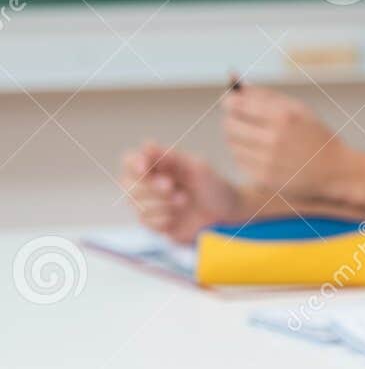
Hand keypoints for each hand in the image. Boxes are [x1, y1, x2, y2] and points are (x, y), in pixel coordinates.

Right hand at [120, 141, 242, 242]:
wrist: (231, 214)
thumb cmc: (216, 186)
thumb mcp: (198, 168)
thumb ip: (172, 157)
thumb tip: (146, 144)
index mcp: (159, 167)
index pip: (131, 161)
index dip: (133, 163)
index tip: (144, 167)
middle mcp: (151, 185)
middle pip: (128, 183)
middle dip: (149, 186)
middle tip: (171, 186)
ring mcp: (153, 206)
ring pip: (136, 204)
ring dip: (160, 203)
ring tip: (184, 200)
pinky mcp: (157, 225)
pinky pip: (146, 222)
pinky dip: (162, 218)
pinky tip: (178, 217)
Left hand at [221, 85, 348, 196]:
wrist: (336, 171)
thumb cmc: (316, 136)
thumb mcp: (299, 110)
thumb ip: (267, 96)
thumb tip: (236, 83)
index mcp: (283, 117)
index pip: (237, 105)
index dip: (230, 101)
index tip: (232, 102)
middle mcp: (273, 139)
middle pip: (229, 125)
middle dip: (232, 120)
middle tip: (240, 120)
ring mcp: (267, 161)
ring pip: (232, 145)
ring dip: (239, 140)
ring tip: (256, 139)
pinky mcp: (263, 179)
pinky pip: (240, 162)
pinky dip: (246, 156)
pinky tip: (262, 155)